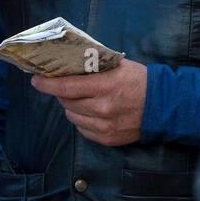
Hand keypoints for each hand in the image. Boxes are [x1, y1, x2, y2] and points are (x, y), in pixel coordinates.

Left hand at [31, 58, 147, 146]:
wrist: (163, 106)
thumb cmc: (140, 81)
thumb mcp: (118, 65)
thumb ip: (94, 65)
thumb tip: (69, 62)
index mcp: (104, 87)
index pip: (66, 87)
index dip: (47, 84)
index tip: (36, 80)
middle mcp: (101, 109)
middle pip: (66, 102)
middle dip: (61, 93)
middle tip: (63, 86)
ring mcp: (104, 127)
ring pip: (73, 117)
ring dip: (71, 107)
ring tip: (81, 99)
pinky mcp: (107, 139)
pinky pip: (83, 129)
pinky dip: (82, 120)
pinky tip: (91, 111)